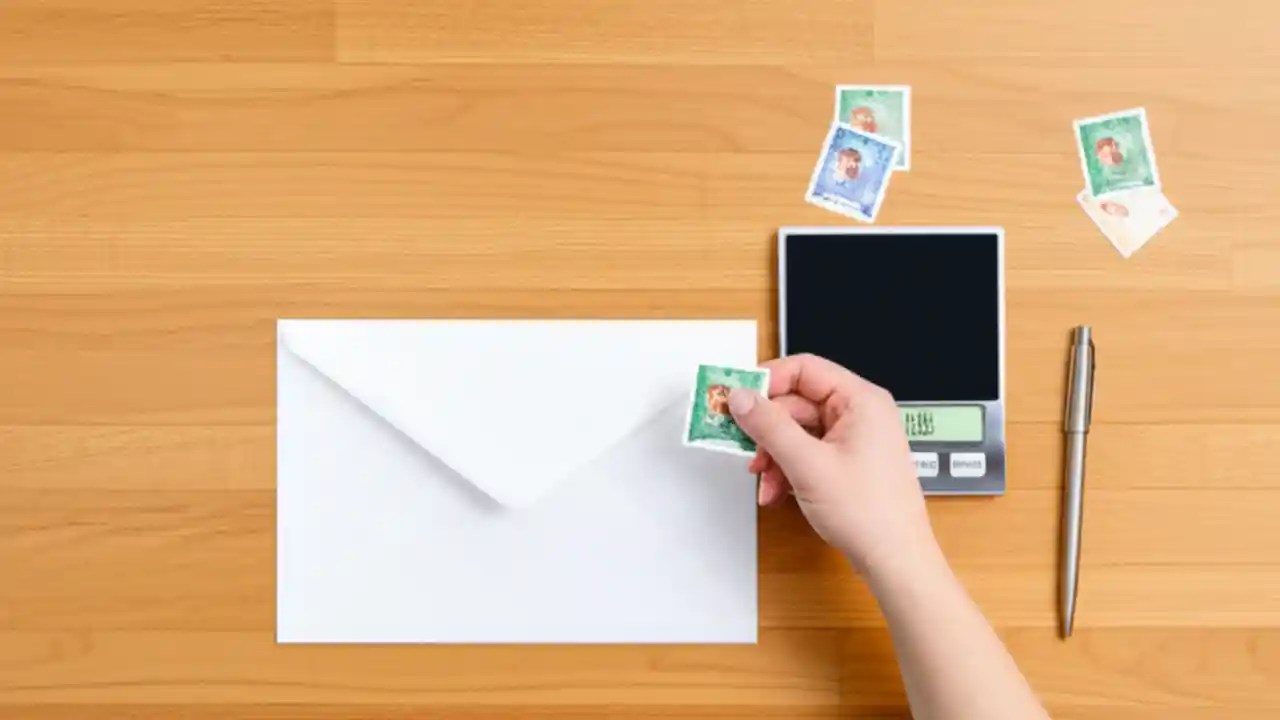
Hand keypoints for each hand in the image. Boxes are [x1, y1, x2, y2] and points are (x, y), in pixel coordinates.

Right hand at [727, 354, 937, 574]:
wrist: (894, 560)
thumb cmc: (871, 514)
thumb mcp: (808, 464)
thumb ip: (769, 426)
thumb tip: (741, 397)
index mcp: (861, 400)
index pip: (804, 369)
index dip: (766, 381)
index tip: (737, 397)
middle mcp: (860, 413)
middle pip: (796, 403)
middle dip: (767, 429)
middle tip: (740, 443)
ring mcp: (854, 438)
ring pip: (797, 431)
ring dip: (774, 455)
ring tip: (764, 479)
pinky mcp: (847, 462)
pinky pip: (807, 452)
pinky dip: (787, 469)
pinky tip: (777, 491)